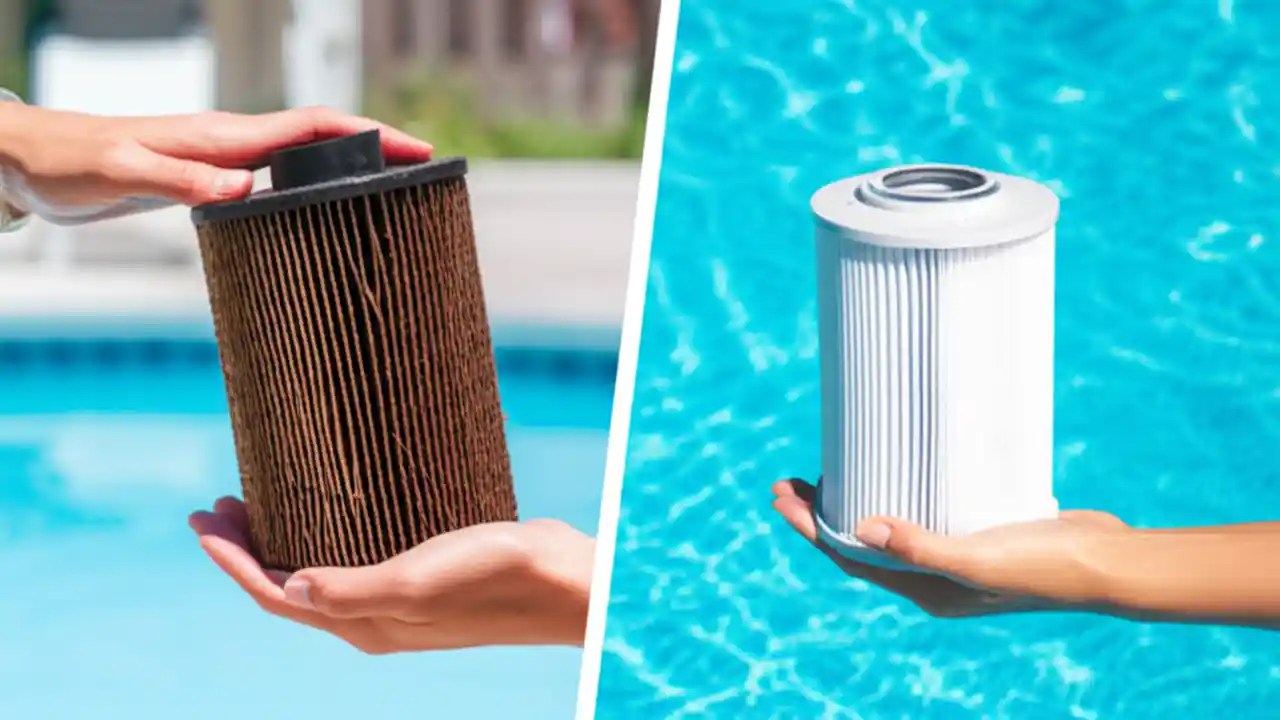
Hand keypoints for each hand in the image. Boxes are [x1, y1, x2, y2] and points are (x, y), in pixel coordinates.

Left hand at [0, 105, 432, 221]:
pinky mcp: (210, 179)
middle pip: (323, 137)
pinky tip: (323, 210)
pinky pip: (279, 179)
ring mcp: (223, 161)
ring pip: (305, 158)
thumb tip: (248, 191)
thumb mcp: (121, 172)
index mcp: (222, 137)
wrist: (30, 159)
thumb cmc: (70, 162)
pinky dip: (315, 187)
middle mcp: (231, 143)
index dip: (369, 134)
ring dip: (350, 167)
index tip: (417, 150)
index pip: (313, 127)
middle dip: (377, 148)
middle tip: (425, 172)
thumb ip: (182, 179)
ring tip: (392, 190)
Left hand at [189, 497, 592, 653]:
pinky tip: (335, 510)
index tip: (203, 519)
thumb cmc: (495, 579)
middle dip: (248, 549)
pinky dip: (328, 537)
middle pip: (290, 587)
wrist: (563, 582)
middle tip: (221, 503)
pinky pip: (357, 560)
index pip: (276, 596)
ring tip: (262, 503)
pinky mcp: (426, 577)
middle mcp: (374, 618)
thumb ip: (351, 590)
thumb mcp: (417, 581)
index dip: (233, 562)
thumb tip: (287, 585)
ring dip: (284, 542)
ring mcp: (401, 600)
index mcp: (364, 624)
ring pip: (321, 574)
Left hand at [771, 479, 1127, 616]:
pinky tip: (897, 463)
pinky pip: (924, 509)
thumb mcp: (977, 559)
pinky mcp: (978, 529)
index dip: (811, 530)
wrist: (1106, 563)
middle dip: (821, 514)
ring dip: (856, 500)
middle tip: (790, 480)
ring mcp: (956, 554)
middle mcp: (933, 576)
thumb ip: (922, 547)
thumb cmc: (1043, 566)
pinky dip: (901, 490)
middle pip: (860, 543)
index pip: (849, 558)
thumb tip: (862, 528)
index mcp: (924, 589)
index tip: (782, 497)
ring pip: (890, 525)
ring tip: (831, 470)